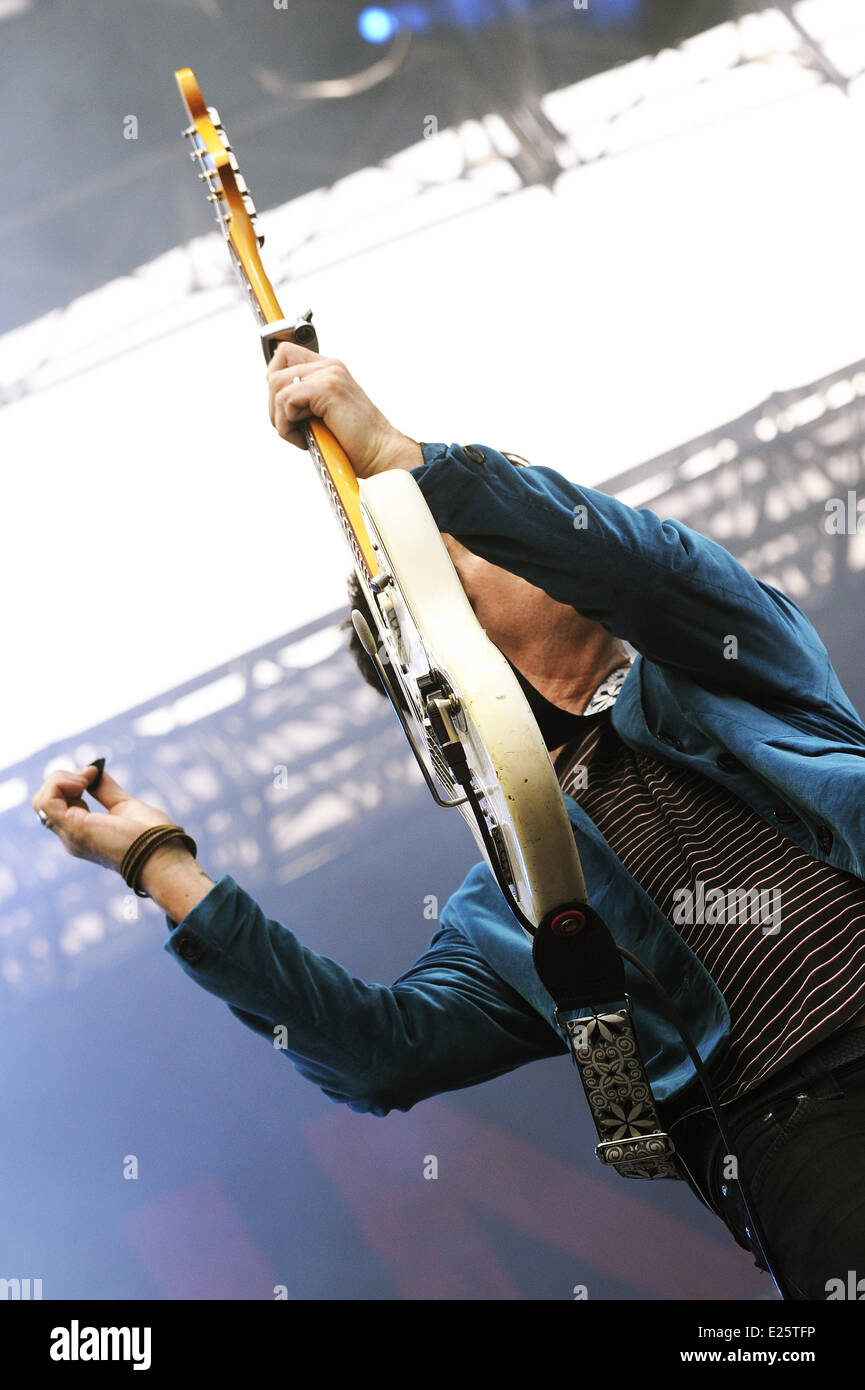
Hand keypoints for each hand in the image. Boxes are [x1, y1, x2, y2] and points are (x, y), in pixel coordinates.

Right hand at [32, 764, 177, 874]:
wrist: (163, 856)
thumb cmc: (152, 837)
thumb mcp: (125, 806)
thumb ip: (107, 791)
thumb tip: (95, 772)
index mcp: (82, 833)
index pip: (57, 804)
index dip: (70, 783)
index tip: (95, 773)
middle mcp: (71, 836)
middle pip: (46, 801)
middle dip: (63, 779)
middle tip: (91, 774)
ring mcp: (71, 834)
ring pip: (41, 800)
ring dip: (60, 780)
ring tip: (85, 779)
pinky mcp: (75, 828)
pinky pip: (46, 802)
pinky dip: (61, 784)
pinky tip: (83, 783)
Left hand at [266, 341, 422, 477]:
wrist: (380, 453)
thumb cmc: (356, 442)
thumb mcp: (325, 414)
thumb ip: (306, 400)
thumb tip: (276, 401)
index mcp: (330, 368)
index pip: (285, 355)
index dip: (276, 384)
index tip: (286, 412)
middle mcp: (330, 366)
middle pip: (275, 371)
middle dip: (275, 406)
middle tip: (293, 429)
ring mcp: (329, 374)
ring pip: (277, 386)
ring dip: (281, 419)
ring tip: (300, 435)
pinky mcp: (327, 388)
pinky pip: (286, 401)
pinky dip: (287, 425)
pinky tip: (305, 438)